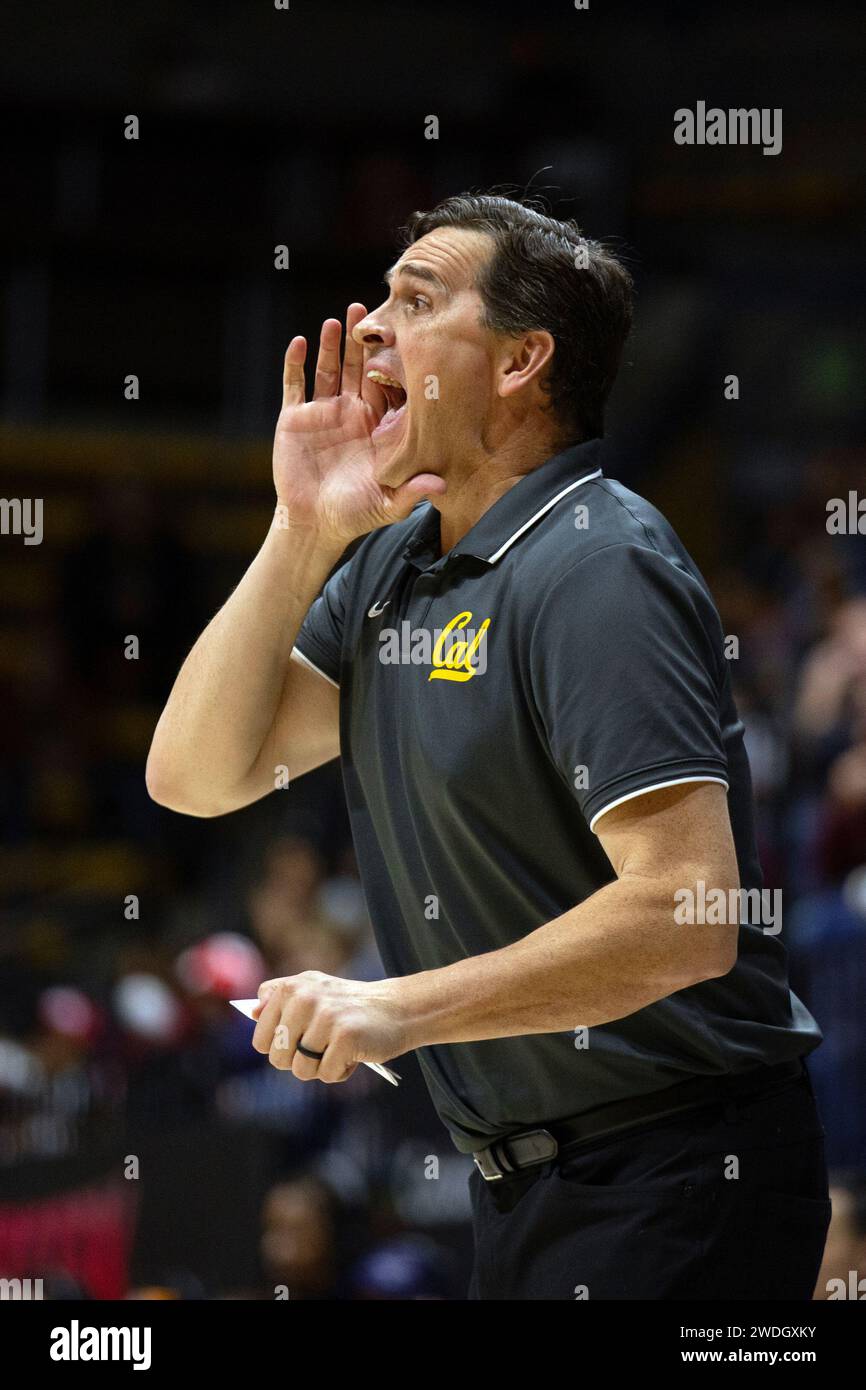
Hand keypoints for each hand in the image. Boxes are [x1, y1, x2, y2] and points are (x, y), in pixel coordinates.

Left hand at [250, 970, 408, 1082]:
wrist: (398, 1008)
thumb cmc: (351, 1005)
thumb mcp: (313, 988)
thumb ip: (280, 996)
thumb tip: (252, 1011)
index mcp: (291, 988)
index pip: (261, 1039)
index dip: (280, 1048)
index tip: (300, 1039)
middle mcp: (304, 999)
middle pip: (277, 1058)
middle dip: (299, 1061)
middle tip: (323, 1046)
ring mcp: (325, 1017)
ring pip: (301, 1070)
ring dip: (321, 1068)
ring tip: (339, 1048)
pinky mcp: (345, 1036)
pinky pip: (327, 1074)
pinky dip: (341, 1072)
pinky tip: (354, 1054)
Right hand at [272, 305, 443, 546]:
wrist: (313, 524)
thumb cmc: (355, 515)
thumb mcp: (387, 505)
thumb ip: (412, 492)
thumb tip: (441, 484)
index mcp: (378, 428)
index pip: (390, 388)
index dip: (395, 365)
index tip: (405, 339)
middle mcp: (353, 413)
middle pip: (360, 369)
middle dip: (364, 341)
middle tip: (370, 311)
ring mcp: (323, 413)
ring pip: (329, 369)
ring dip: (331, 345)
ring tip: (338, 320)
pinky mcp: (295, 418)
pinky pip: (295, 385)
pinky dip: (295, 363)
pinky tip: (300, 341)